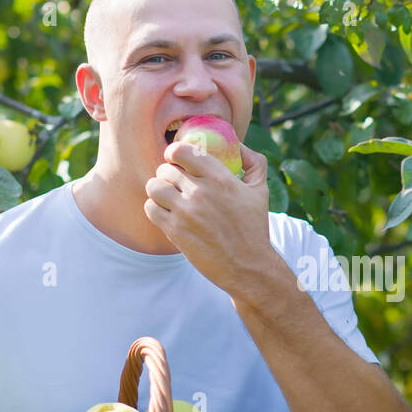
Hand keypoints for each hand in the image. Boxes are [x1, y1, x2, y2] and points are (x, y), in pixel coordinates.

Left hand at [144, 139, 278, 294]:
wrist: (248, 267)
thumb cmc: (254, 228)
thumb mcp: (260, 191)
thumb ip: (253, 162)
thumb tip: (238, 143)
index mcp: (221, 178)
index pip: (182, 151)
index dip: (174, 152)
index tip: (176, 160)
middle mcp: (201, 192)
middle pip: (166, 169)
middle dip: (168, 174)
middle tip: (175, 184)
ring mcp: (186, 211)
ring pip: (154, 186)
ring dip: (159, 191)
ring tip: (168, 198)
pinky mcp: (175, 230)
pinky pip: (150, 208)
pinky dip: (156, 209)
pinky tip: (167, 214)